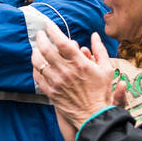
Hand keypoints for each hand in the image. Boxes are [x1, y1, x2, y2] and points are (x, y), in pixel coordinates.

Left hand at [32, 24, 114, 139]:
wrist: (93, 115)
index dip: (52, 30)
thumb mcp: (106, 69)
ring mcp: (56, 82)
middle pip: (46, 49)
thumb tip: (94, 35)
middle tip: (40, 34)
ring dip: (35, 52)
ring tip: (36, 48)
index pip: (62, 41)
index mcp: (79, 63)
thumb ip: (100, 50)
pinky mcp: (51, 92)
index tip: (48, 25)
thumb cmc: (101, 92)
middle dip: (40, 38)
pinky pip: (37, 76)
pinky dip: (35, 68)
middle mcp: (66, 71)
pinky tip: (37, 65)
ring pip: (38, 62)